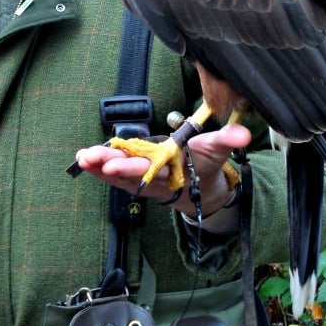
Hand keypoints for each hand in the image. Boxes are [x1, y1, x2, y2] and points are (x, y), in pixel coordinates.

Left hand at [73, 123, 250, 215]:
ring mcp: (143, 180)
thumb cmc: (207, 164)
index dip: (136, 167)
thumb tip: (243, 133)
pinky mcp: (134, 180)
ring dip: (100, 168)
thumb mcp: (219, 150)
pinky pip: (114, 177)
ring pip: (120, 176)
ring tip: (83, 159)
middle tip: (97, 160)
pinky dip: (98, 170)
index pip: (155, 168)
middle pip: (134, 173)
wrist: (201, 191)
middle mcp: (156, 177)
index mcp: (176, 169)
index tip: (118, 162)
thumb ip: (228, 140)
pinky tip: (82, 161)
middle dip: (116, 167)